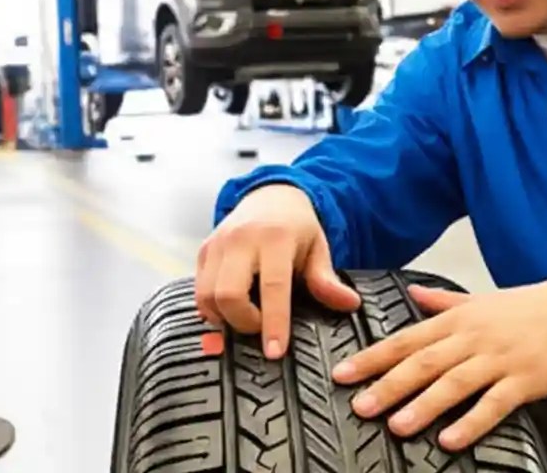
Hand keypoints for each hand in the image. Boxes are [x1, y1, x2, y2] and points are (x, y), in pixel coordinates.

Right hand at [195, 184, 360, 357]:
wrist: (269, 195)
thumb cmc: (296, 226)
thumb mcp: (318, 247)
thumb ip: (326, 279)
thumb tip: (349, 304)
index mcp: (275, 238)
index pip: (273, 287)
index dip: (273, 323)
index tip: (275, 351)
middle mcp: (241, 239)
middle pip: (228, 294)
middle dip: (242, 322)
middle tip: (260, 328)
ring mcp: (217, 244)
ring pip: (206, 296)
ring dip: (224, 318)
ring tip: (246, 318)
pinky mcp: (203, 251)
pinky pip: (198, 290)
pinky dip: (211, 309)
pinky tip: (229, 310)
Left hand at [331, 267, 546, 450]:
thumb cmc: (530, 307)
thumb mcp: (481, 299)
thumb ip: (442, 302)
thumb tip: (412, 294)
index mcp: (458, 320)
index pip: (406, 339)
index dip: (373, 357)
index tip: (345, 373)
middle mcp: (473, 338)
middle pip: (423, 363)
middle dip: (388, 385)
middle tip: (360, 404)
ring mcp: (499, 359)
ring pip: (454, 384)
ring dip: (424, 406)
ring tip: (397, 426)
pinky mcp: (525, 380)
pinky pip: (494, 404)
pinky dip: (471, 422)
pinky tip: (450, 440)